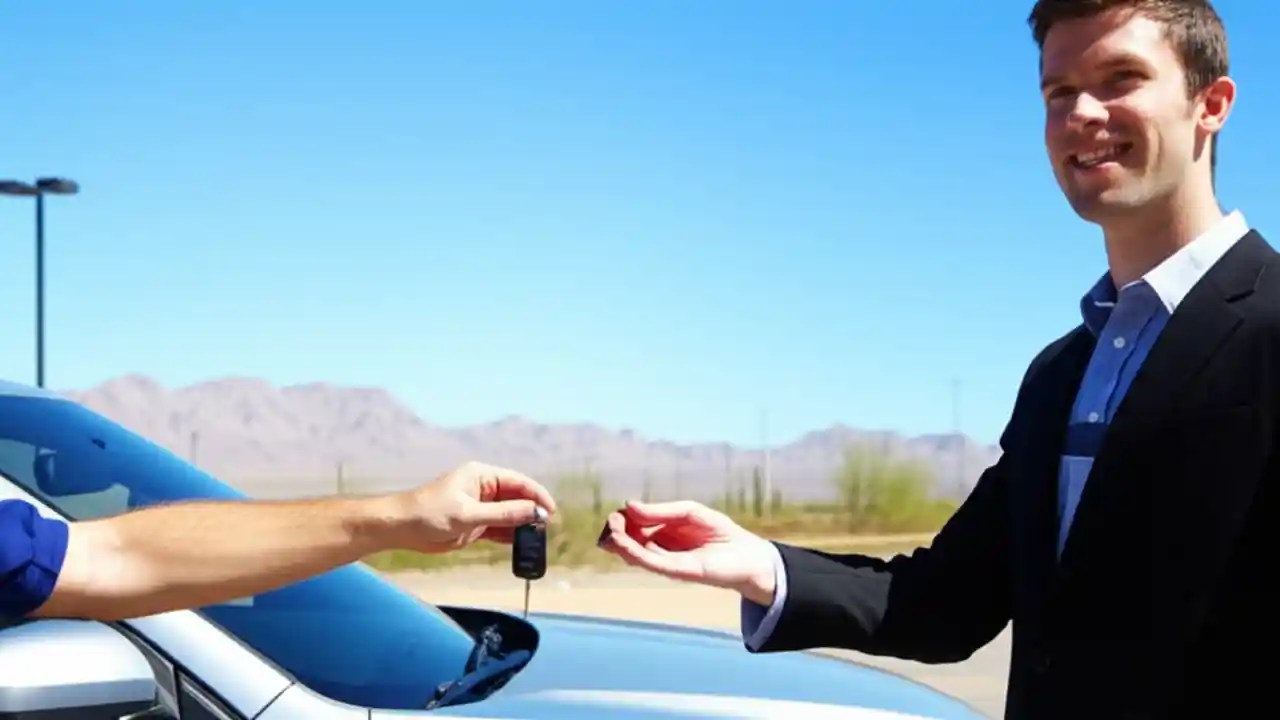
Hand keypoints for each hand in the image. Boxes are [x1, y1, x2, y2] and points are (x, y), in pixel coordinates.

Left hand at [393, 461, 556, 553]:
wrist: (401, 528)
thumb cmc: (429, 514)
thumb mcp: (469, 515)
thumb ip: (503, 514)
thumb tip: (534, 511)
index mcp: (482, 475)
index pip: (518, 482)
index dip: (537, 495)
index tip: (551, 511)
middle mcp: (484, 488)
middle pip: (517, 498)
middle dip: (532, 511)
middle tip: (548, 527)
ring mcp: (480, 507)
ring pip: (510, 514)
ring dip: (523, 525)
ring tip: (538, 538)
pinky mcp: (475, 524)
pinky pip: (500, 528)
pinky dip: (511, 535)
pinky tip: (522, 544)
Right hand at [598, 500, 777, 604]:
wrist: (748, 556)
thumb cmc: (720, 532)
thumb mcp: (688, 512)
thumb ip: (660, 511)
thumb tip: (629, 505)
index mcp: (663, 532)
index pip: (635, 526)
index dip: (623, 519)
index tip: (617, 513)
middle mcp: (661, 548)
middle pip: (631, 540)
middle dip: (618, 531)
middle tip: (612, 523)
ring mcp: (667, 561)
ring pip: (636, 554)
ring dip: (621, 543)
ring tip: (612, 532)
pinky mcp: (676, 571)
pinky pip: (650, 562)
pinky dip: (634, 553)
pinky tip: (623, 543)